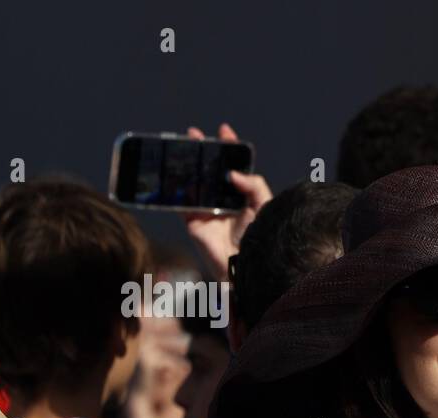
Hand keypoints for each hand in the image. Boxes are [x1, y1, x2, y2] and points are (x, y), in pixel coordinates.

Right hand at [181, 124, 271, 280]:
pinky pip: (180, 202)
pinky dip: (176, 188)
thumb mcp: (263, 207)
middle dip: (202, 150)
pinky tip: (174, 172)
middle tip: (194, 133)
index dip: (228, 148)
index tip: (224, 131)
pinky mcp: (192, 221)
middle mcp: (222, 200)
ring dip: (186, 164)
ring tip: (182, 146)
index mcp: (240, 195)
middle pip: (209, 170)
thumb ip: (254, 186)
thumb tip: (233, 173)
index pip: (233, 167)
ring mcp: (206, 209)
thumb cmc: (260, 240)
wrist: (247, 267)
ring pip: (193, 182)